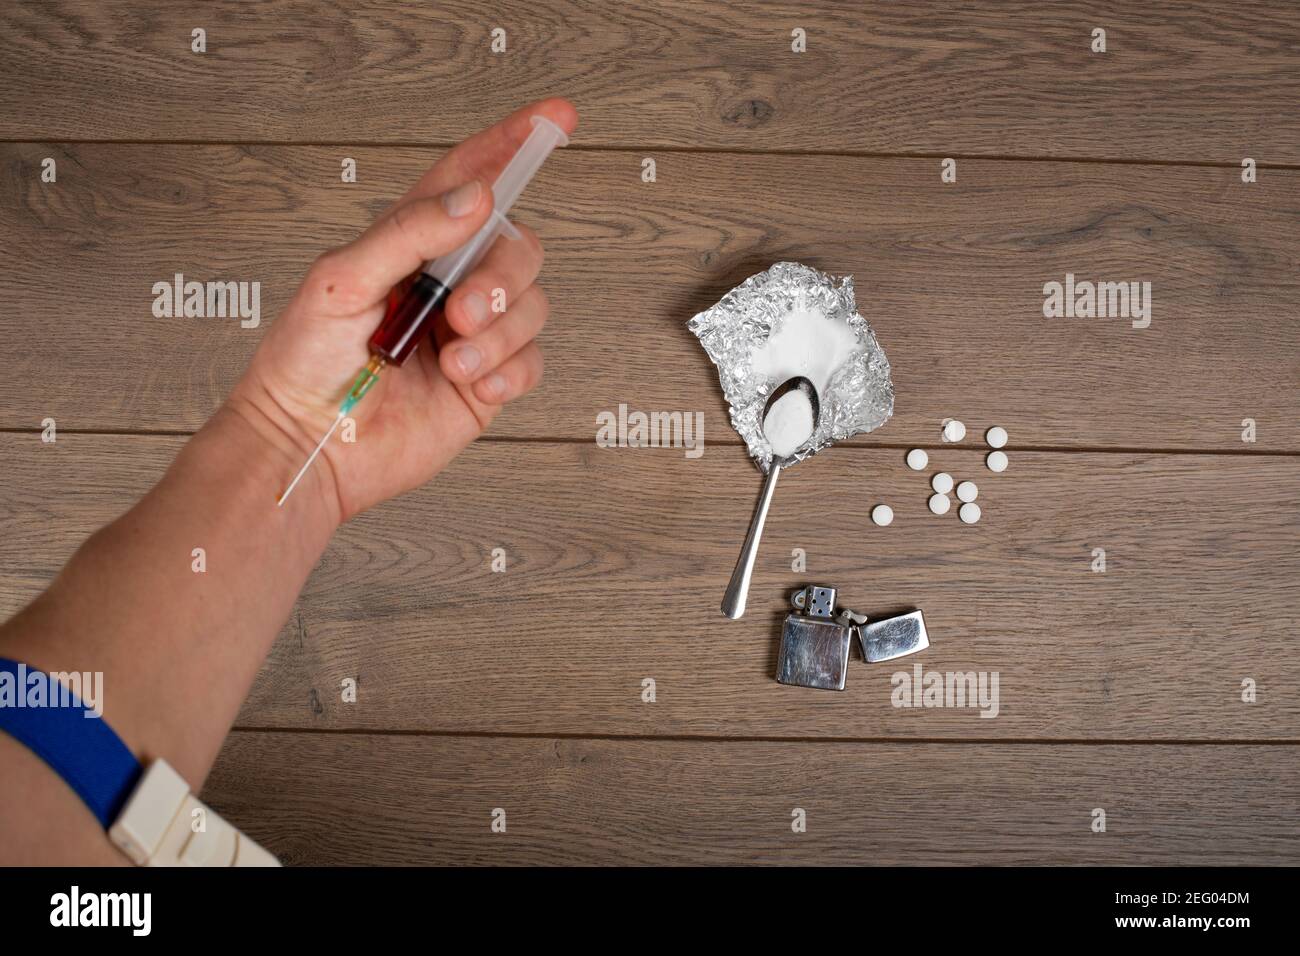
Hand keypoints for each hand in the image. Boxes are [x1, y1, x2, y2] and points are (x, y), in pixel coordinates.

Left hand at [228, 98, 578, 522]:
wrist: (309, 448)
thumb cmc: (304, 363)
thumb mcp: (342, 281)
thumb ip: (409, 234)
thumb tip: (474, 197)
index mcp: (411, 245)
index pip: (470, 181)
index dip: (512, 146)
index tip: (555, 116)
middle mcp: (448, 284)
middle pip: (517, 248)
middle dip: (501, 278)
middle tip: (460, 313)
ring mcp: (471, 334)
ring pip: (531, 307)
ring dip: (499, 334)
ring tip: (451, 362)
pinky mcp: (486, 383)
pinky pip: (531, 363)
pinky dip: (509, 370)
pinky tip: (469, 383)